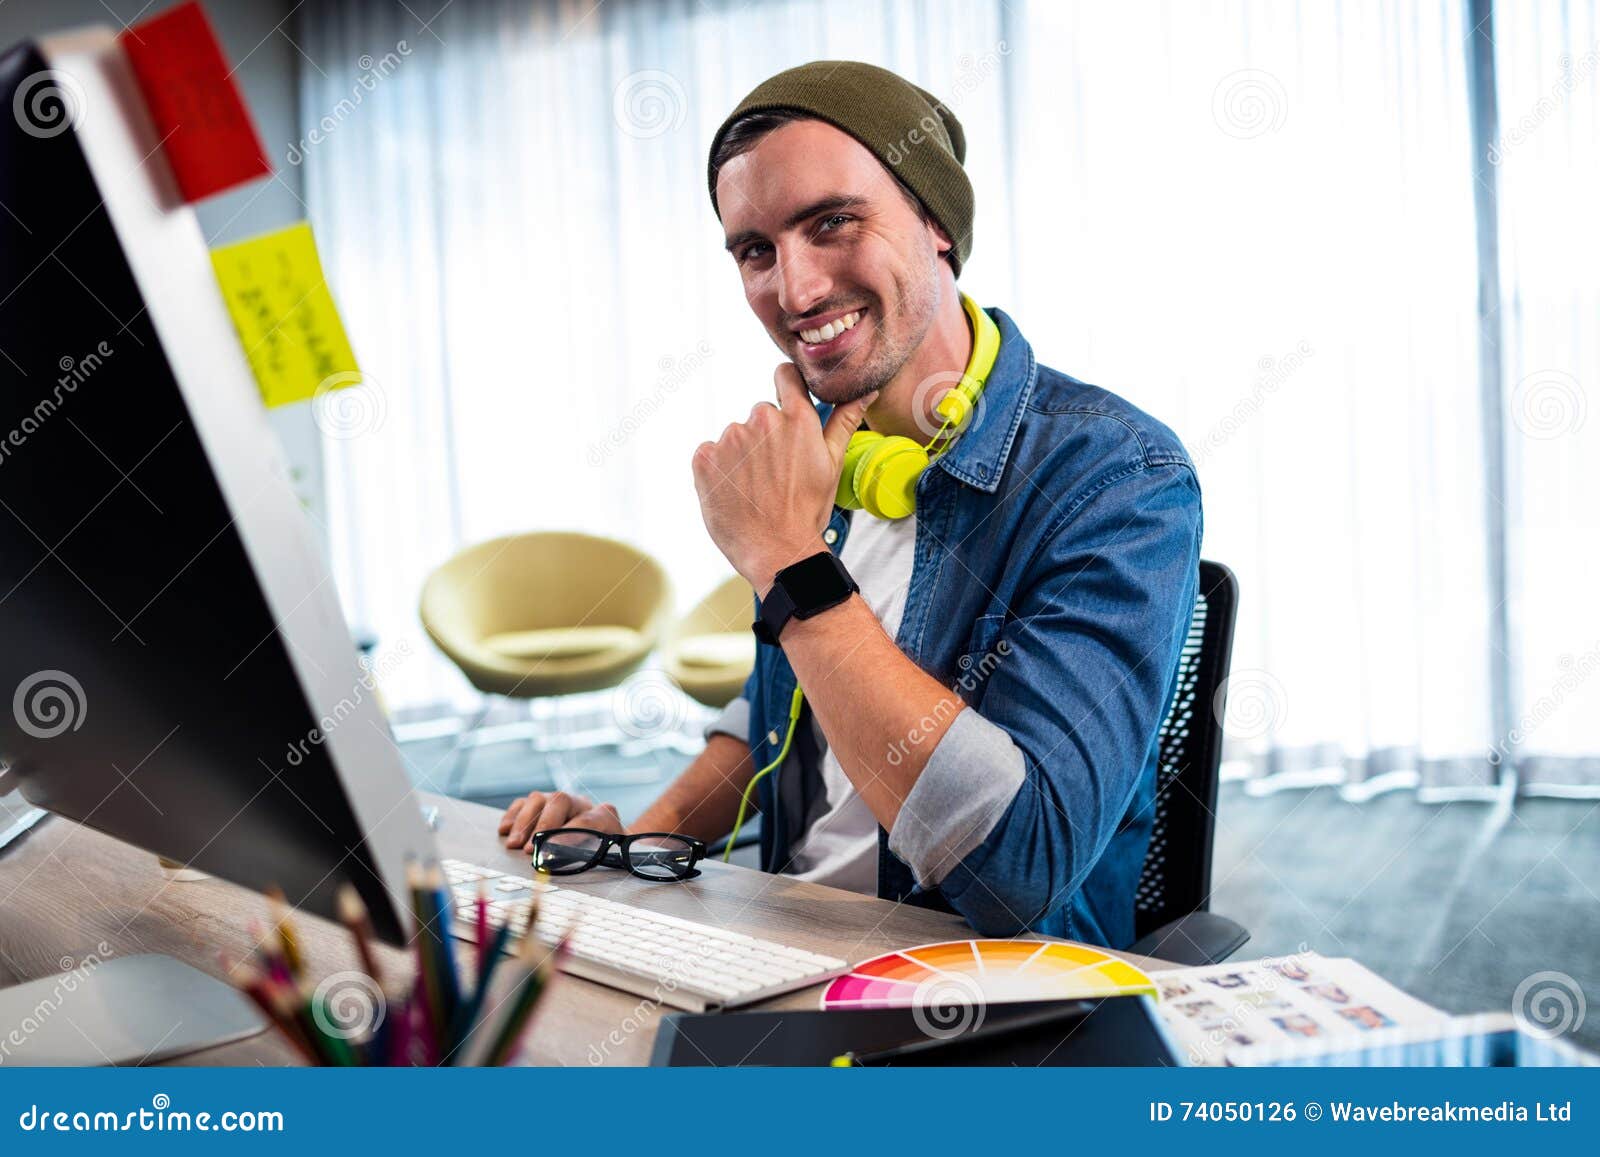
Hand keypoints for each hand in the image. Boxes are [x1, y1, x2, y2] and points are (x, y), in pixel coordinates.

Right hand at [497, 790, 622, 849]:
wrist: (606, 840)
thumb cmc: (604, 852)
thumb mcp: (609, 858)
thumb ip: (600, 858)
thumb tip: (573, 865)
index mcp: (603, 816)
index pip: (588, 819)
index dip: (569, 834)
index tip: (551, 850)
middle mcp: (580, 803)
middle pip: (561, 800)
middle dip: (542, 825)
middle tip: (528, 850)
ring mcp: (558, 800)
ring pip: (539, 798)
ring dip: (524, 822)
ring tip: (513, 845)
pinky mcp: (541, 804)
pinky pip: (523, 802)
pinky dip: (513, 815)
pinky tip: (505, 830)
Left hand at [691, 364, 873, 594]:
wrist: (777, 551)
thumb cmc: (807, 511)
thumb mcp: (832, 464)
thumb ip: (844, 421)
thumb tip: (866, 391)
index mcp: (796, 419)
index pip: (785, 376)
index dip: (786, 387)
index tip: (785, 405)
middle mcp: (762, 420)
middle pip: (760, 416)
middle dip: (766, 437)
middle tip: (775, 473)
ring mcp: (730, 438)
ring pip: (735, 437)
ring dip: (742, 456)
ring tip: (755, 489)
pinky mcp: (705, 458)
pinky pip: (711, 454)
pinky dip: (719, 470)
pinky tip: (735, 492)